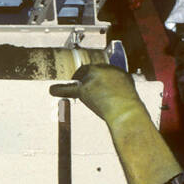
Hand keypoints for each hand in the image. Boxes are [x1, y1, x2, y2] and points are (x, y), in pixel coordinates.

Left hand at [50, 64, 180, 183]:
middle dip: (86, 81)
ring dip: (78, 86)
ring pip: (79, 78)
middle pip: (89, 72)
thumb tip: (120, 106)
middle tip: (88, 92)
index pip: (103, 71)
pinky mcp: (84, 86)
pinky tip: (51, 90)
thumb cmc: (132, 112)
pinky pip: (69, 87)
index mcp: (119, 72)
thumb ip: (121, 95)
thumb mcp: (130, 97)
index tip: (98, 87)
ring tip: (78, 93)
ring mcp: (93, 77)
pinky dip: (60, 89)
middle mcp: (106, 70)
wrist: (127, 113)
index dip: (97, 80)